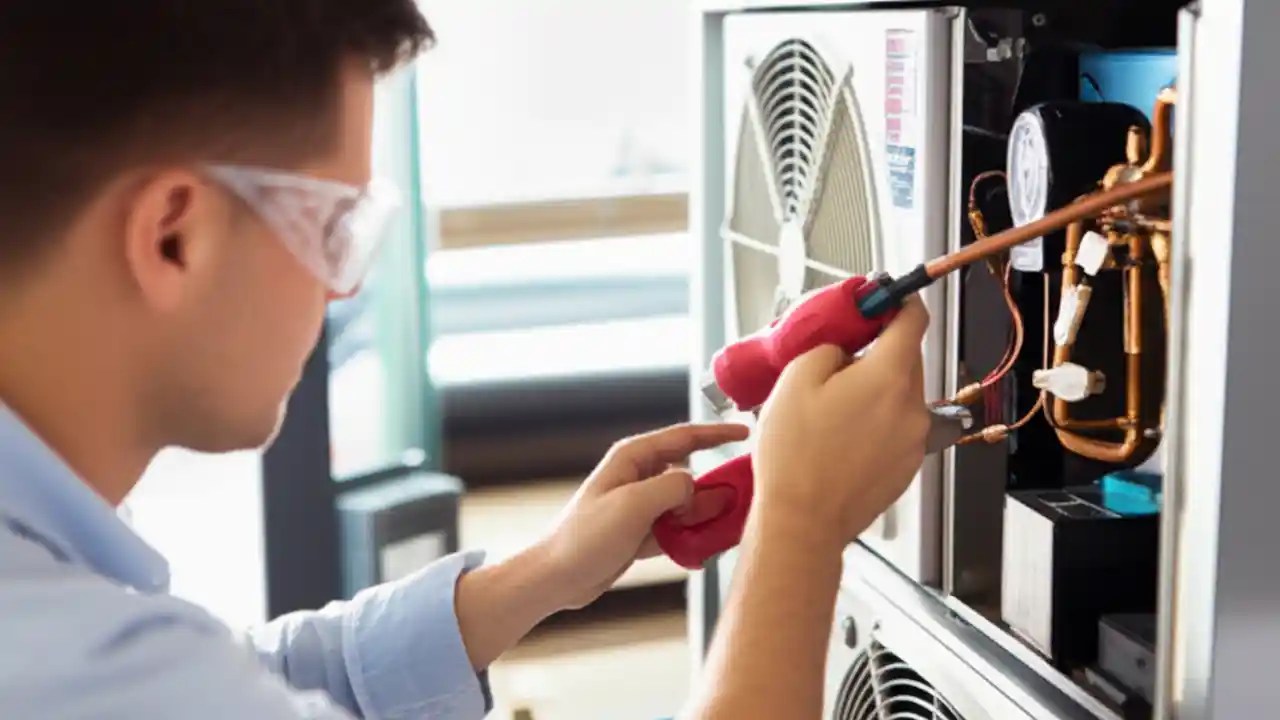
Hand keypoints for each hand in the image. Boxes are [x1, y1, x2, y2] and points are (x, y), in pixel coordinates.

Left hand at [536, 422, 748, 609]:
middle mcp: (638, 476)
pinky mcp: (642, 531)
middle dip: (714, 488)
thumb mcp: (634, 505)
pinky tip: (699, 550)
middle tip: (735, 503)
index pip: (685, 437)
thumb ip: (673, 488)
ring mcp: (641, 505)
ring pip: (688, 504)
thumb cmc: (585, 537)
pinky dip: (691, 537)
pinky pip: (678, 528)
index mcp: (633, 457)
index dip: (717, 434)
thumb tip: (699, 486)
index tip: (746, 435)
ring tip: (717, 531)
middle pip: (691, 473)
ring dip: (704, 516)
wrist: (557, 577)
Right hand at [752, 297, 931, 546]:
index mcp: (889, 378)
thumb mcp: (796, 379)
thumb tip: (844, 349)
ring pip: (901, 396)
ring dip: (875, 391)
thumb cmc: (795, 456)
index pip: (914, 321)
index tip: (882, 302)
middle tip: (839, 360)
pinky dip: (875, 423)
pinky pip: (896, 428)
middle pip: (907, 359)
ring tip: (833, 407)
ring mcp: (913, 440)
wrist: (802, 522)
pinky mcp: (906, 467)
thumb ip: (829, 348)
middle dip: (877, 353)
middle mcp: (912, 408)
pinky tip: (841, 437)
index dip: (898, 304)